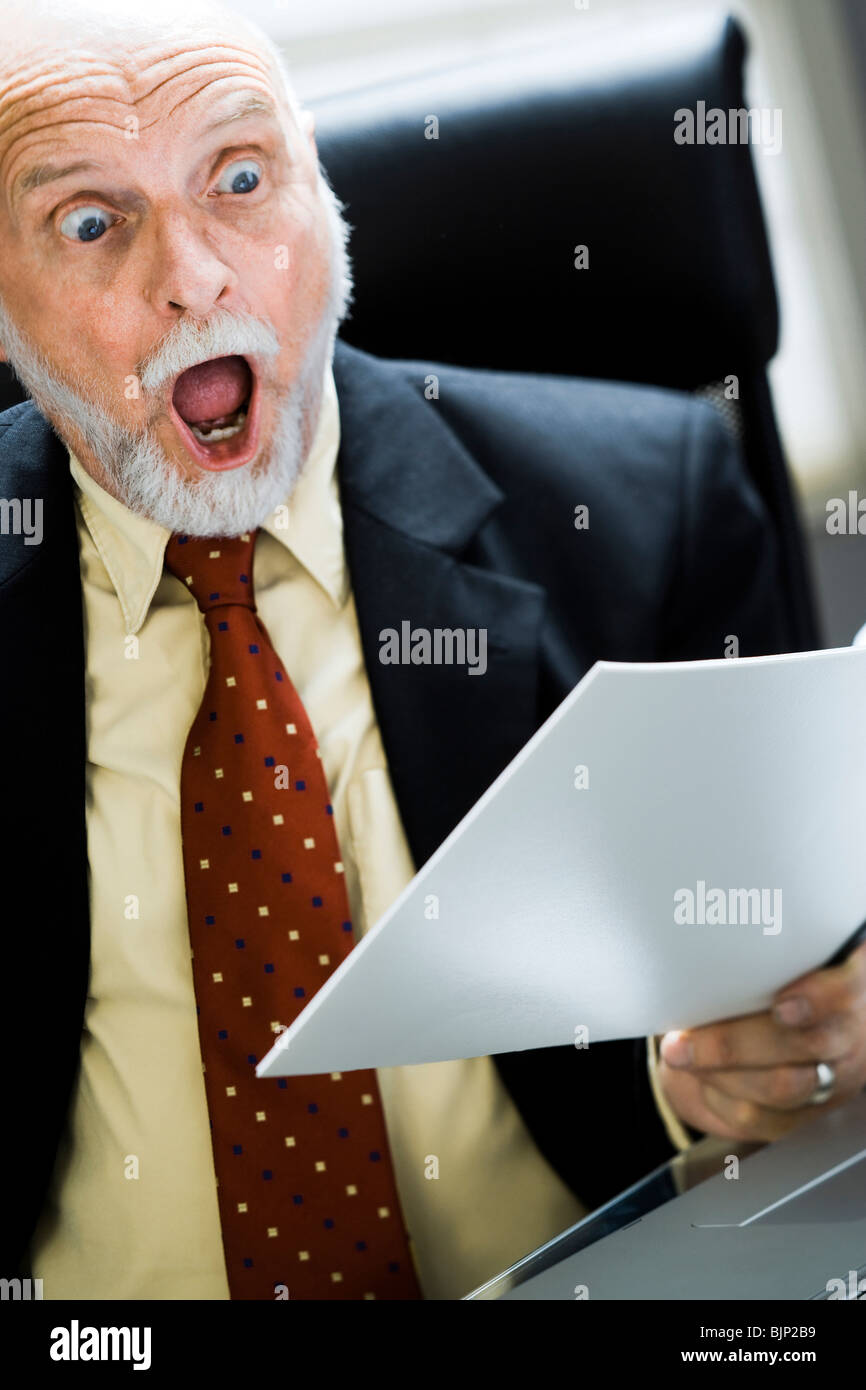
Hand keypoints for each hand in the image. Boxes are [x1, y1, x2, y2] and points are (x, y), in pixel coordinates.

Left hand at [657, 941, 865, 1140]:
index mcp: (847, 982)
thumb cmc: (758, 981)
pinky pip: (763, 1118)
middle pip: (808, 1045)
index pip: (846, 991)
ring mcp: (835, 1080)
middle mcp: (850, 1034)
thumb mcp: (763, 958)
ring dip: (720, 1073)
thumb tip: (692, 952)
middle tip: (680, 1041)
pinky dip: (720, 1098)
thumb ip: (752, 954)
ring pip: (782, 1087)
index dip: (820, 999)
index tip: (781, 1007)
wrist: (760, 1030)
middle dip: (734, 1044)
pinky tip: (702, 1078)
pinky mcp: (807, 1117)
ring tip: (681, 1054)